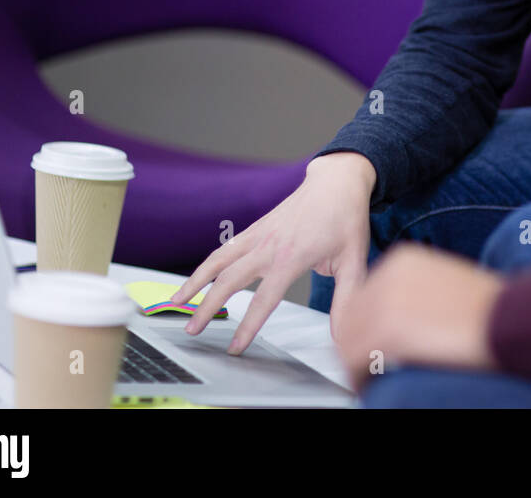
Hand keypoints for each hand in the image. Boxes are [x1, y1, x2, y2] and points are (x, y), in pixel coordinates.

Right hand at [168, 151, 375, 352]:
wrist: (336, 182)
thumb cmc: (346, 220)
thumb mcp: (355, 261)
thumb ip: (347, 299)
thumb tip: (344, 333)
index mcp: (293, 257)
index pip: (264, 299)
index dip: (248, 326)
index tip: (234, 347)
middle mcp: (269, 246)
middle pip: (229, 280)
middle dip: (207, 307)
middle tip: (191, 330)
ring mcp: (258, 235)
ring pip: (217, 261)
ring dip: (194, 282)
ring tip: (176, 303)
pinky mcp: (255, 229)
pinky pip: (224, 249)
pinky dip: (206, 265)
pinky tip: (195, 279)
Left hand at [333, 243, 503, 392]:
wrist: (507, 316)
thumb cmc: (488, 307)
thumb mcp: (443, 284)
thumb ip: (414, 295)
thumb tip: (398, 322)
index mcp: (401, 260)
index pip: (363, 297)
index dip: (365, 327)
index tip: (372, 346)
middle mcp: (387, 275)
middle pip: (351, 317)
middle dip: (357, 346)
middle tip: (368, 369)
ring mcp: (384, 301)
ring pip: (348, 340)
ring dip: (357, 365)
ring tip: (372, 381)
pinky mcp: (387, 329)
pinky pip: (356, 360)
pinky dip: (361, 378)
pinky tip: (373, 386)